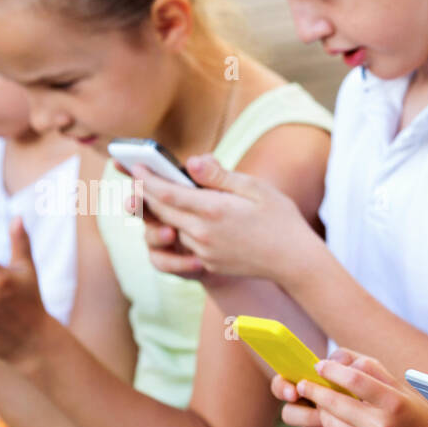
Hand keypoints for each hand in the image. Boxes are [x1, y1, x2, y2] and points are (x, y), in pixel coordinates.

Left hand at [127, 156, 317, 281]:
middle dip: (144, 192)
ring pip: (170, 228)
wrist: (294, 261)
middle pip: (161, 211)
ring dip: (159, 212)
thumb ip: (220, 176)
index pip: (166, 192)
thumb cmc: (280, 219)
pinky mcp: (208, 264)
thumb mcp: (255, 189)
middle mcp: (204, 233)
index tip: (134, 166)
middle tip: (133, 176)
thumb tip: (190, 162)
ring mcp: (204, 252)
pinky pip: (184, 244)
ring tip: (151, 194)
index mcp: (214, 210)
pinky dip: (177, 228)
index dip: (146, 178)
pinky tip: (177, 218)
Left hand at [277, 349, 427, 426]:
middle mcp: (381, 426)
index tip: (320, 366)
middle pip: (335, 403)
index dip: (332, 370)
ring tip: (320, 404)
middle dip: (314, 391)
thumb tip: (338, 360)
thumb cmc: (415, 416)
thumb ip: (373, 370)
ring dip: (320, 411)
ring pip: (329, 423)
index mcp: (393, 402)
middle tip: (304, 384)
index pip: (354, 379)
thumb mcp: (402, 389)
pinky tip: (329, 424)